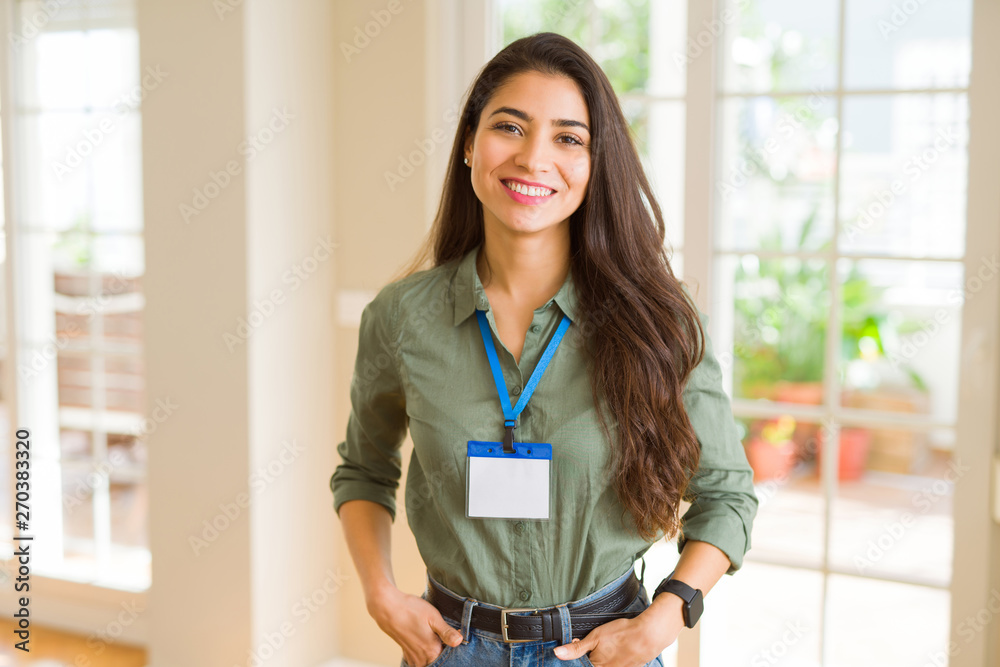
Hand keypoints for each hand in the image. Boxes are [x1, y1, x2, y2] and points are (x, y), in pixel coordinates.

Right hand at [367, 585, 463, 666]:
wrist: (387, 608)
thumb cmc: (411, 610)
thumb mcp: (433, 617)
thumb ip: (447, 632)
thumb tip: (460, 641)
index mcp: (432, 651)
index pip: (450, 657)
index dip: (455, 647)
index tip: (457, 634)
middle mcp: (422, 658)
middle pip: (439, 661)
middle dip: (444, 652)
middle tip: (445, 637)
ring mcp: (413, 657)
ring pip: (429, 662)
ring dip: (434, 654)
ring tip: (435, 638)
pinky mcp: (406, 653)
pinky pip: (419, 661)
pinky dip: (425, 656)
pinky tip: (426, 642)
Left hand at [552, 595, 684, 666]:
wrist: (648, 636)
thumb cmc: (622, 635)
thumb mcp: (595, 638)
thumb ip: (576, 649)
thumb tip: (557, 653)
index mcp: (597, 666)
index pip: (581, 665)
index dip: (578, 656)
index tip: (578, 647)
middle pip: (593, 664)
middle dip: (590, 657)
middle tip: (598, 644)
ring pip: (605, 664)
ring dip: (602, 657)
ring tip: (608, 646)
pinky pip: (616, 664)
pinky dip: (614, 657)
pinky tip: (617, 648)